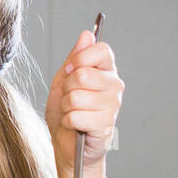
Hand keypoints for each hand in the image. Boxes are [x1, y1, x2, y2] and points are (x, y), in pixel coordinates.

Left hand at [45, 31, 123, 173]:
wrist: (65, 142)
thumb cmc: (65, 110)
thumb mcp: (63, 79)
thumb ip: (75, 57)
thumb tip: (87, 35)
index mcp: (105, 71)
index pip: (101, 50)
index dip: (80, 58)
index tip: (69, 70)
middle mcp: (114, 86)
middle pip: (83, 74)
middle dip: (67, 88)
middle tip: (69, 98)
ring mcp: (112, 106)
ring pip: (76, 97)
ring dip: (66, 107)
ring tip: (72, 112)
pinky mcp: (105, 125)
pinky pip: (76, 116)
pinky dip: (68, 121)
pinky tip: (75, 125)